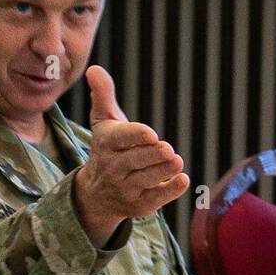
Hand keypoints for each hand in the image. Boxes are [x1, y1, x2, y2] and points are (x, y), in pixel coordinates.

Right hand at [72, 65, 189, 246]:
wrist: (95, 194)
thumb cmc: (107, 149)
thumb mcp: (103, 122)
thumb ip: (103, 95)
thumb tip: (94, 68)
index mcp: (106, 144)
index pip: (121, 139)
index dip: (136, 136)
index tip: (151, 134)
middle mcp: (113, 168)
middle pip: (136, 160)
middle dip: (153, 155)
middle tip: (168, 150)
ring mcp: (126, 189)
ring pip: (148, 179)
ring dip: (164, 170)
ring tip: (176, 161)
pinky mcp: (139, 206)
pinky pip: (157, 198)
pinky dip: (170, 190)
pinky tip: (181, 180)